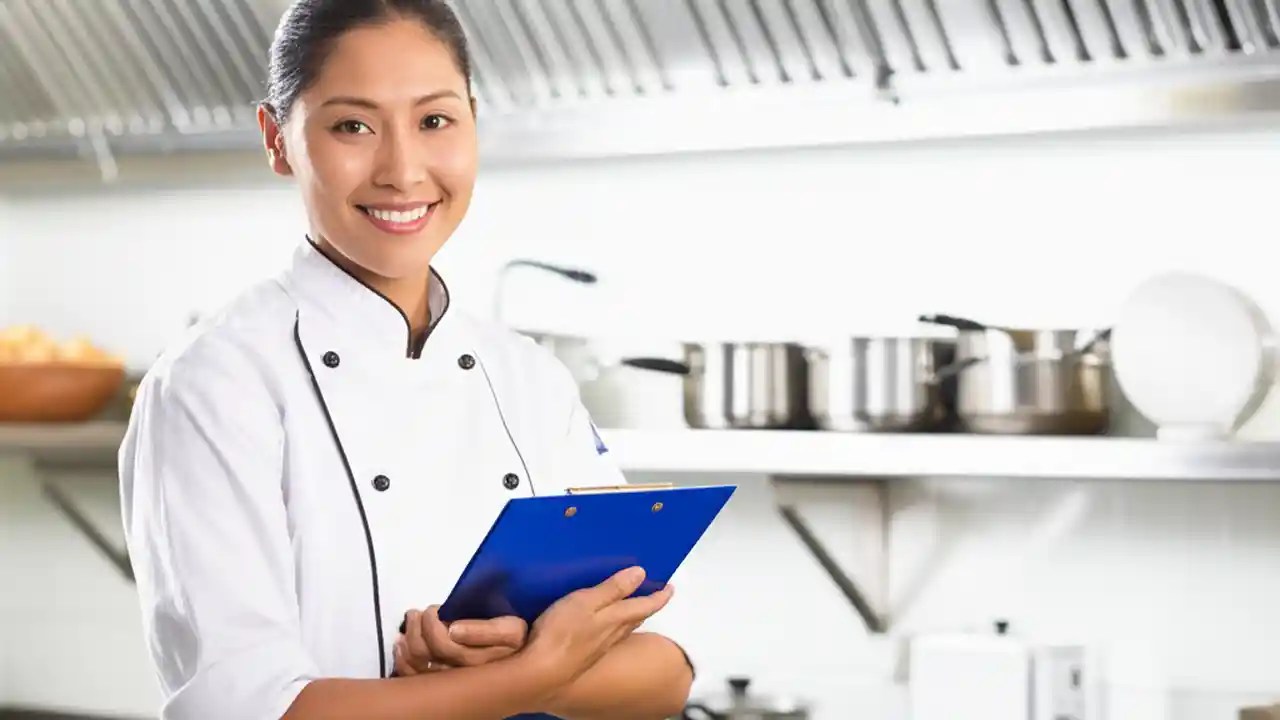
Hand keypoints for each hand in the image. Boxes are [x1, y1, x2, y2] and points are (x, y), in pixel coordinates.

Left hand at [394, 607, 527, 676]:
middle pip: (425, 655)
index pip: (444, 644)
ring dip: (407, 641)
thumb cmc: (514, 640)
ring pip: (417, 666)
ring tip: (410, 622)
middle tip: (417, 613)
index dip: (431, 625)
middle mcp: (463, 674)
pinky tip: (400, 645)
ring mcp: (450, 681)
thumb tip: (452, 628)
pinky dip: (401, 660)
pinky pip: (413, 678)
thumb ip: (483, 629)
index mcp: (477, 660)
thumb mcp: (510, 630)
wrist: (521, 666)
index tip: (434, 609)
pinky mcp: (440, 686)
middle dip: (416, 629)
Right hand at [524, 567, 673, 687]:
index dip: (659, 596)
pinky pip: (609, 637)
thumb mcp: (586, 601)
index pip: (645, 605)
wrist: (541, 672)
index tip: (671, 588)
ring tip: (633, 606)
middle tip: (654, 594)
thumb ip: (613, 588)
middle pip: (636, 618)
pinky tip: (605, 627)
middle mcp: (612, 634)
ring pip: (623, 629)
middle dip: (647, 605)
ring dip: (632, 616)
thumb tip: (641, 573)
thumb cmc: (561, 633)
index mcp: (616, 618)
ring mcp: (599, 647)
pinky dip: (614, 626)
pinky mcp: (586, 654)